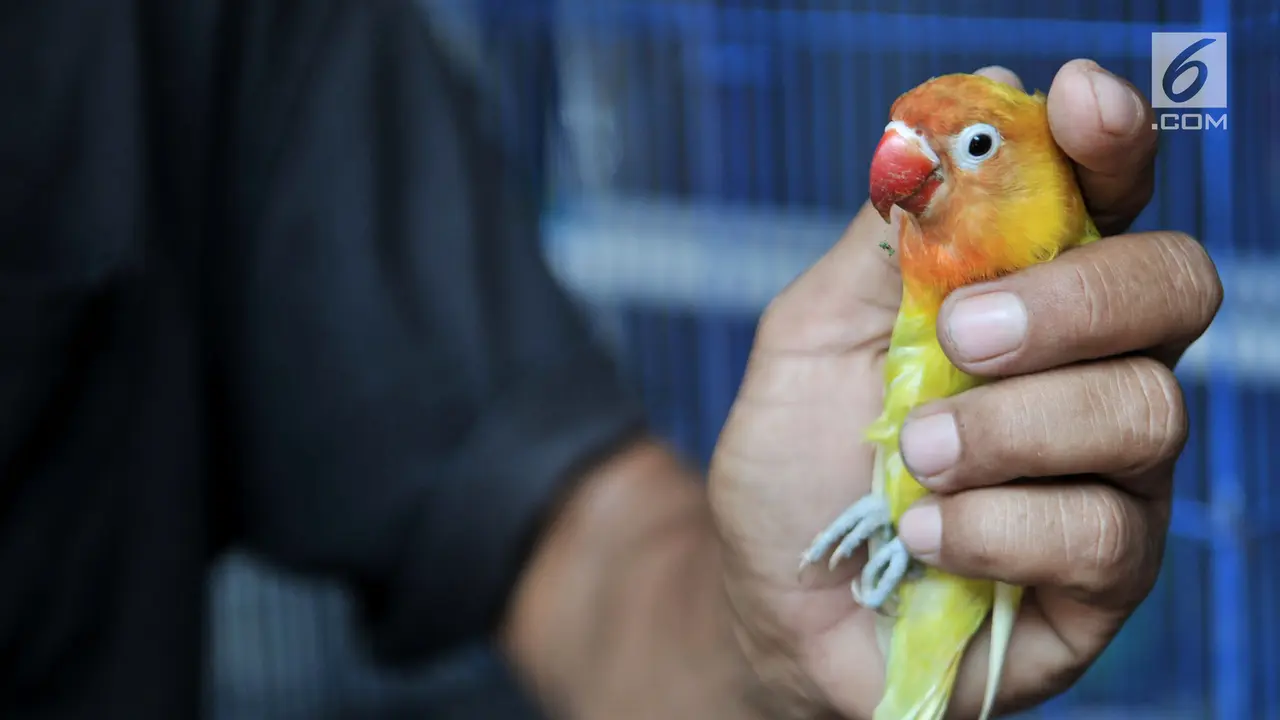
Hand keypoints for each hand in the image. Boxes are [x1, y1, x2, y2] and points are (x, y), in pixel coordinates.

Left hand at [708, 60, 1221, 718]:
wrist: (773, 597)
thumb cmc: (797, 461)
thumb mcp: (812, 333)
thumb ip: (886, 243)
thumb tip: (946, 125)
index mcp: (1029, 294)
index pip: (1107, 198)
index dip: (1111, 144)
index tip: (1084, 104)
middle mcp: (1091, 370)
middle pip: (1172, 286)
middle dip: (1071, 298)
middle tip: (963, 335)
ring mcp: (1110, 475)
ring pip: (1144, 411)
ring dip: (1010, 428)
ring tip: (914, 458)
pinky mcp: (1105, 577)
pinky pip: (1103, 533)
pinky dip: (995, 525)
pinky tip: (924, 534)